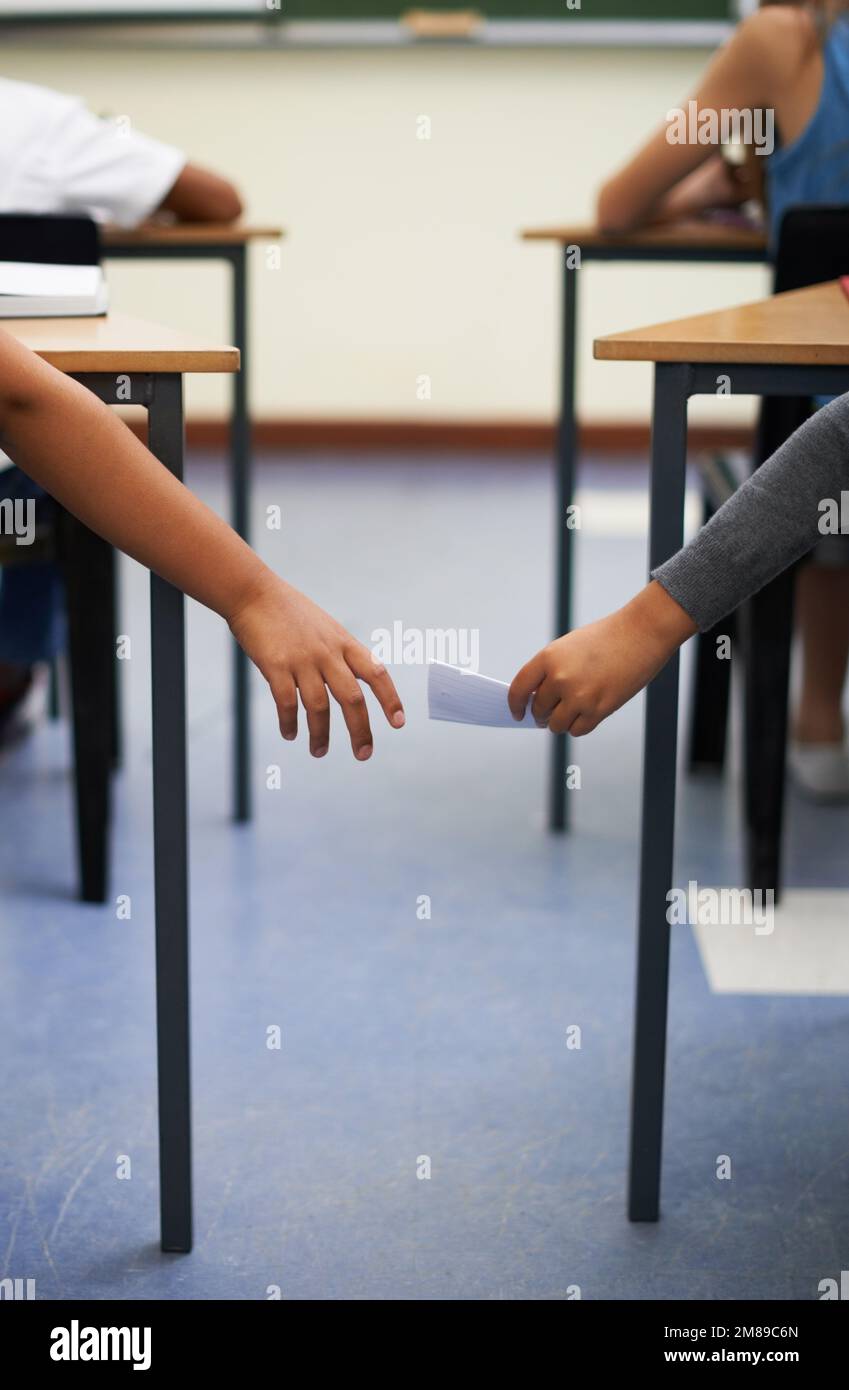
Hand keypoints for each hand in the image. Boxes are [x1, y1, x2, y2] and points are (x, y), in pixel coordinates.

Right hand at [227, 573, 404, 759]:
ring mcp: (302, 660)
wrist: (254, 593)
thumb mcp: (325, 628)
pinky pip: (287, 703)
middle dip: (360, 730)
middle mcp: (327, 653)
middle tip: (363, 754)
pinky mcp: (275, 666)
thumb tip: (350, 686)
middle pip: (352, 699)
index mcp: (344, 643)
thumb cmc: (289, 613)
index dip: (390, 699)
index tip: (398, 723)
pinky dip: (290, 723)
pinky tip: (290, 733)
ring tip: (319, 752)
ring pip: (319, 707)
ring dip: (321, 735)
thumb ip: (339, 655)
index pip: (376, 673)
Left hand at [508, 582, 696, 736]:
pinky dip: (577, 726)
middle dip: (541, 715)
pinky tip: (584, 715)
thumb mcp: (568, 647)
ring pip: (556, 725)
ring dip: (559, 723)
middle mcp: (560, 678)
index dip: (515, 705)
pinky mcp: (599, 710)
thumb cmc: (605, 638)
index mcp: (548, 658)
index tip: (518, 713)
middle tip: (547, 715)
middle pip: (539, 710)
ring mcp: (580, 696)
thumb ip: (550, 672)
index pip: (519, 689)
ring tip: (568, 713)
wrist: (641, 634)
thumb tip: (538, 700)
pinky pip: (577, 730)